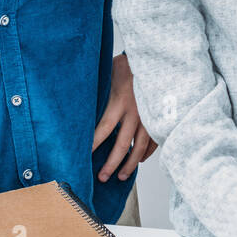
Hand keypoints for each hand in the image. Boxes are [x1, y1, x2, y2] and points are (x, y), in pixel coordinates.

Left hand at [94, 54, 156, 180]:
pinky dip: (146, 152)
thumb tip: (77, 102)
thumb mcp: (108, 74)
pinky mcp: (158, 118)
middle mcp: (135, 113)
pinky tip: (140, 160)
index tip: (83, 156)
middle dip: (110, 164)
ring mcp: (149, 117)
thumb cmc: (128, 64)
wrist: (156, 59)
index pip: (104, 129)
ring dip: (130, 165)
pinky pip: (153, 140)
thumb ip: (98, 91)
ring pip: (140, 148)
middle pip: (122, 146)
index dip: (94, 144)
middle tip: (101, 177)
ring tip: (121, 177)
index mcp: (120, 102)